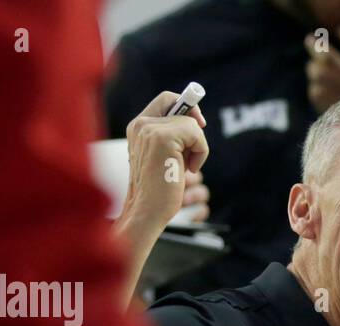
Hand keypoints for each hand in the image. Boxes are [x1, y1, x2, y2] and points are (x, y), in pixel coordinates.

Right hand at [119, 90, 209, 231]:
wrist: (147, 211)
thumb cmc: (159, 190)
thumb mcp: (165, 156)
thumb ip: (175, 136)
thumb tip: (198, 120)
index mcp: (138, 127)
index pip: (166, 99)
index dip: (186, 106)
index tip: (198, 124)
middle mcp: (140, 124)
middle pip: (178, 102)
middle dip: (193, 126)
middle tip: (193, 151)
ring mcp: (149, 129)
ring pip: (190, 122)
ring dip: (198, 146)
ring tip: (186, 168)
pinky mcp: (162, 138)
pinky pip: (196, 133)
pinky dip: (201, 152)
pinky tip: (189, 171)